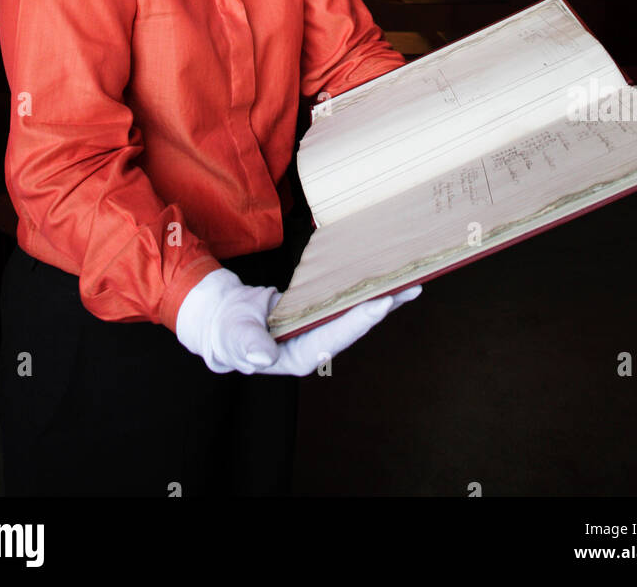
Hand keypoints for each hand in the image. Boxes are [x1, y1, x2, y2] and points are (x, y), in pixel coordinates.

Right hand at [176, 266, 420, 375]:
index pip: (334, 337)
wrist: (224, 320)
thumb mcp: (234, 336)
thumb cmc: (229, 331)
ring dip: (382, 298)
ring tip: (411, 282)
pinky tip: (383, 278)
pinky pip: (344, 300)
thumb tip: (262, 357)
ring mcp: (319, 328)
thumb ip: (248, 346)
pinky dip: (363, 289)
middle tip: (412, 287)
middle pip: (354, 326)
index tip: (382, 302)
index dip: (358, 320)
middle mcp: (316, 344)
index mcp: (299, 356)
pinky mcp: (318, 313)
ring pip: (355, 313)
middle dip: (383, 307)